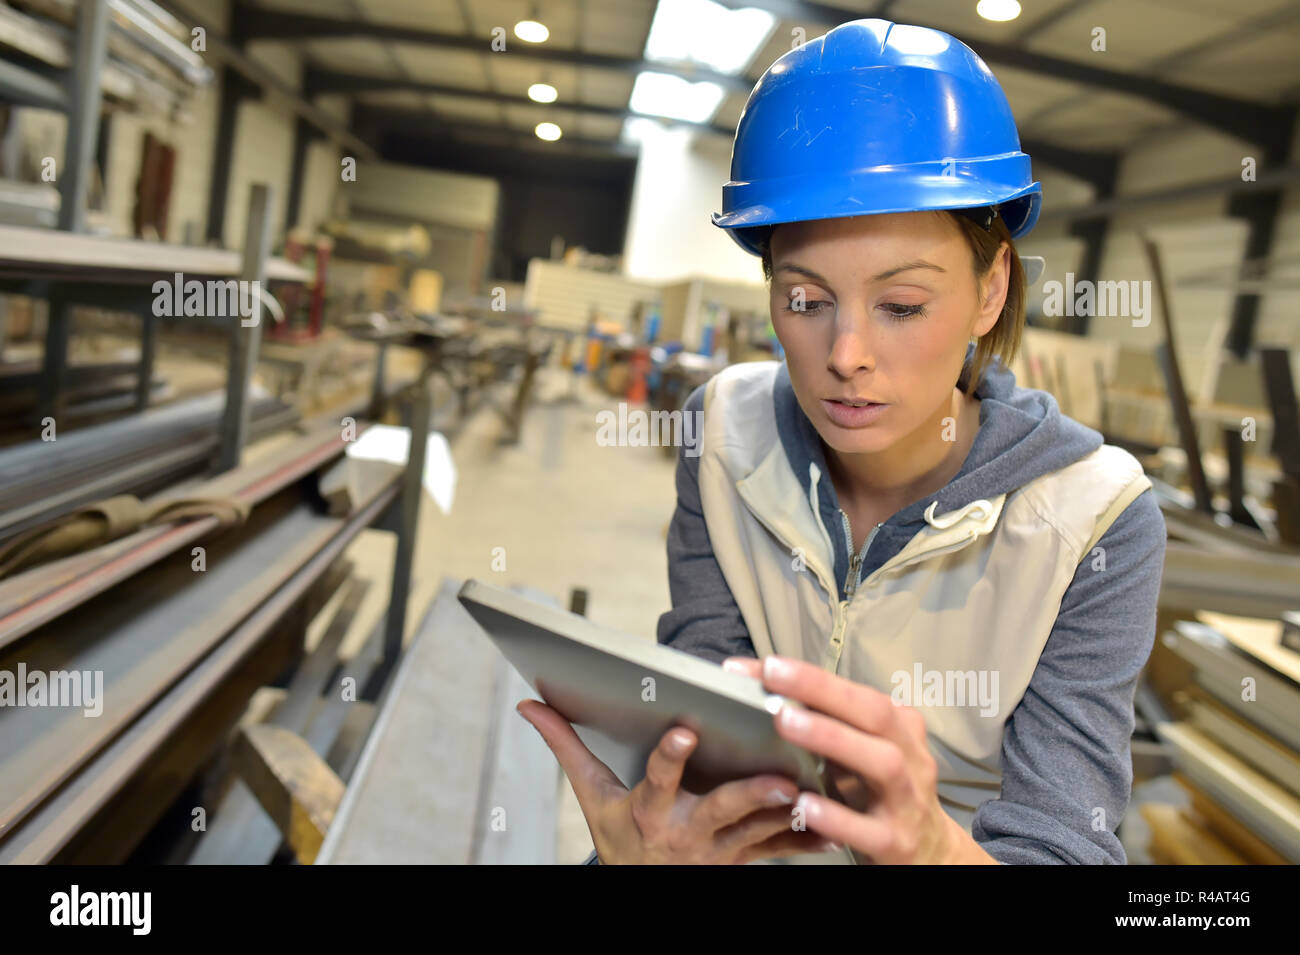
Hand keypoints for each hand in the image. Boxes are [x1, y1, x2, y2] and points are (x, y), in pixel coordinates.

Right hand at [518, 699, 837, 863]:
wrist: (643, 888)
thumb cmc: (618, 836)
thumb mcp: (591, 796)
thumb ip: (565, 746)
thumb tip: (528, 704)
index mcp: (647, 810)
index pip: (657, 779)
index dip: (670, 756)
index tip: (686, 730)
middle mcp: (685, 832)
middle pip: (721, 811)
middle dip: (750, 795)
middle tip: (781, 779)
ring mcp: (718, 851)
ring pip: (758, 832)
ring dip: (788, 816)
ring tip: (815, 794)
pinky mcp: (743, 860)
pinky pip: (778, 851)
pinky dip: (807, 839)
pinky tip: (835, 825)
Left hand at [723, 655, 993, 864]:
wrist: (931, 851)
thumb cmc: (883, 791)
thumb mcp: (864, 751)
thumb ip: (829, 723)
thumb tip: (766, 691)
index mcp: (899, 728)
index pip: (856, 692)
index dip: (811, 676)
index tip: (766, 664)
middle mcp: (909, 756)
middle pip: (874, 713)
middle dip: (822, 690)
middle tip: (773, 677)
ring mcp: (907, 800)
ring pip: (882, 763)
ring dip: (833, 738)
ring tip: (786, 723)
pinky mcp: (896, 842)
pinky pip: (868, 829)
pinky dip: (837, 816)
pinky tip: (803, 803)